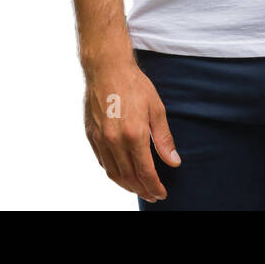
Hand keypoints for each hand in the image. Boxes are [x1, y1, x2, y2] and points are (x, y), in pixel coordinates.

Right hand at [83, 55, 179, 202]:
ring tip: (138, 189)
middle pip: (129, 177)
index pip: (145, 172)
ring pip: (113, 173)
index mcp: (134, 134)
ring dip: (127, 185)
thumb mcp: (156, 109)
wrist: (106, 67)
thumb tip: (173, 162)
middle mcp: (114, 140)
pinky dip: (112, 172)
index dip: (155, 187)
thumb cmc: (134, 84)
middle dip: (142, 190)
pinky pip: (102, 161)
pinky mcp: (91, 134)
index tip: (162, 193)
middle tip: (152, 196)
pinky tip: (121, 173)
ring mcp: (100, 138)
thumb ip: (164, 139)